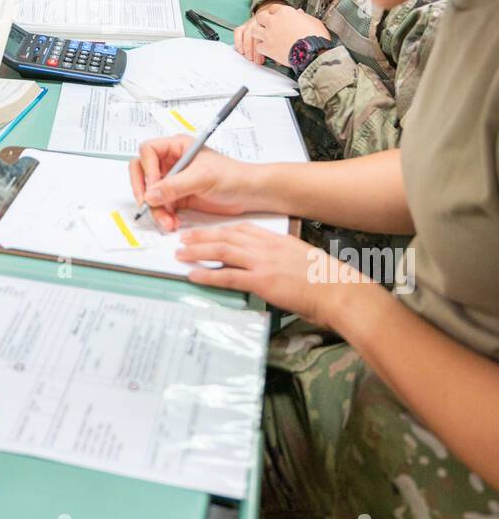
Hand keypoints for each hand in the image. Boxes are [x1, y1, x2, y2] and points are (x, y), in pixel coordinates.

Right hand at [129, 134, 259, 232]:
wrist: (248, 194)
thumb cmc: (232, 176)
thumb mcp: (203, 177)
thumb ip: (175, 185)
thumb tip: (150, 194)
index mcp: (177, 147)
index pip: (148, 152)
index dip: (147, 168)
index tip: (153, 186)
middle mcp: (171, 162)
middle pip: (142, 172)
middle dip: (143, 191)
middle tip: (147, 205)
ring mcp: (173, 181)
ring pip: (150, 194)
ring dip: (155, 209)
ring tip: (167, 222)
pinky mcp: (177, 197)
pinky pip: (160, 206)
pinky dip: (163, 216)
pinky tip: (173, 223)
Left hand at [173, 222, 358, 329]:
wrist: (338, 290)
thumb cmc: (325, 279)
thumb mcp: (300, 259)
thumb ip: (281, 258)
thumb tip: (269, 266)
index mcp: (276, 239)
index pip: (242, 229)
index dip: (220, 229)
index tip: (206, 230)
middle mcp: (266, 246)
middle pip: (226, 235)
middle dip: (202, 236)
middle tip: (183, 237)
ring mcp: (262, 262)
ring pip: (221, 251)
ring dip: (197, 251)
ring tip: (180, 254)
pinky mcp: (261, 281)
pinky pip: (227, 276)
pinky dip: (207, 275)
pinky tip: (193, 275)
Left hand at [236, 1, 330, 66]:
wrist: (312, 52)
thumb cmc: (316, 37)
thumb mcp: (313, 21)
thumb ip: (303, 16)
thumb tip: (299, 13)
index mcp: (285, 12)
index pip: (273, 8)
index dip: (274, 13)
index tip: (276, 18)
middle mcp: (274, 21)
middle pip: (260, 17)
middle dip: (263, 21)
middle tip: (267, 27)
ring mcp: (268, 34)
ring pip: (254, 30)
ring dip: (258, 34)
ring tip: (264, 38)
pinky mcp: (267, 48)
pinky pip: (258, 47)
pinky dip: (262, 49)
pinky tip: (267, 51)